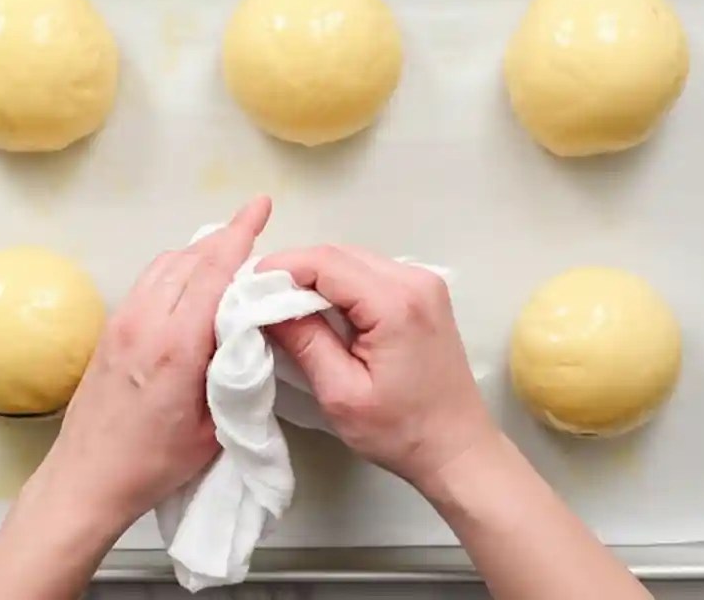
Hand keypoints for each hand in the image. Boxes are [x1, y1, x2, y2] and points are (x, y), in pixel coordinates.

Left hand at [38, 196, 272, 527]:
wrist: (87, 479)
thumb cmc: (151, 464)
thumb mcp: (213, 427)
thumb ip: (235, 374)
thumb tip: (256, 336)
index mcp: (175, 346)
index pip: (213, 271)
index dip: (240, 234)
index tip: (259, 207)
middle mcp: (144, 323)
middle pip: (189, 259)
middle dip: (225, 239)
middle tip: (254, 232)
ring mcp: (121, 323)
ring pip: (165, 266)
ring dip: (198, 253)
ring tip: (227, 255)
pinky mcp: (109, 331)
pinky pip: (149, 282)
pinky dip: (176, 270)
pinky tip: (192, 283)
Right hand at [258, 245, 498, 489]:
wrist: (457, 448)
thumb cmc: (401, 431)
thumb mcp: (341, 393)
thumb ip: (304, 342)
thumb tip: (264, 306)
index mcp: (396, 303)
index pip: (325, 262)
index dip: (281, 268)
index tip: (247, 289)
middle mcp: (415, 280)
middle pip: (339, 254)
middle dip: (294, 271)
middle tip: (258, 299)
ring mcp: (424, 284)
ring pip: (353, 260)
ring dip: (316, 278)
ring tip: (282, 306)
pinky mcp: (424, 295)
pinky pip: (370, 274)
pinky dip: (339, 286)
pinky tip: (319, 311)